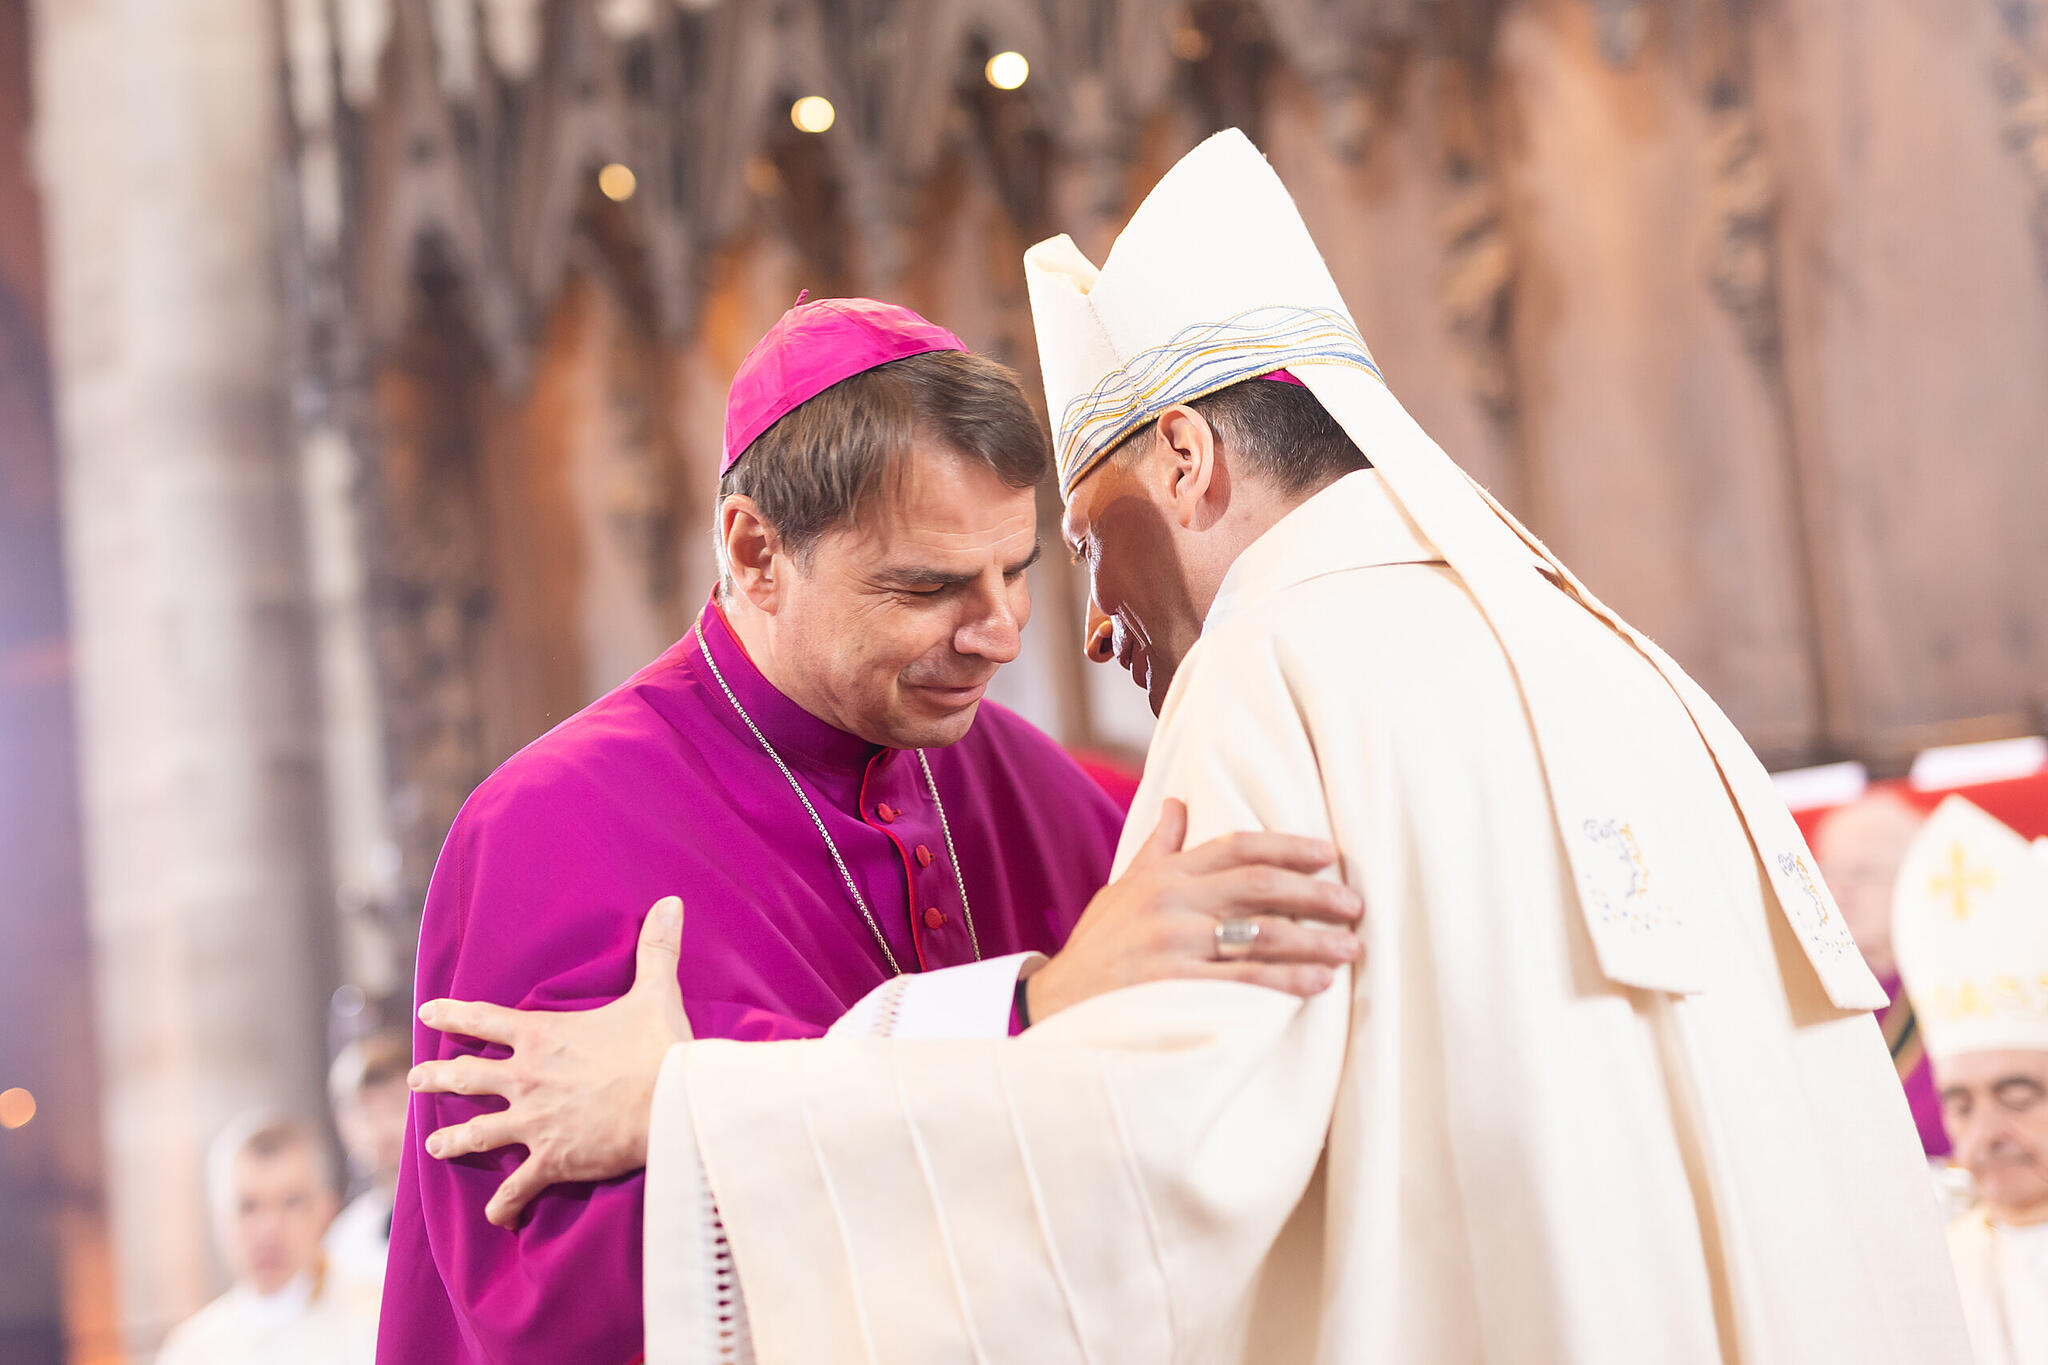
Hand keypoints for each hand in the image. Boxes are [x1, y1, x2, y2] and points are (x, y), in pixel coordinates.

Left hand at [409, 896, 692, 1228]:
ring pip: (477, 1133)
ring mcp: (534, 1122)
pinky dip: (505, 1205)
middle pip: (466, 1077)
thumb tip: (671, 903)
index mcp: (543, 1036)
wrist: (673, 1103)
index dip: (452, 1015)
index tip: (427, 1013)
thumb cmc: (661, 1047)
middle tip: (416, 1080)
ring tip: (434, 1145)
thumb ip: (655, 949)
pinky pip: (518, 1189)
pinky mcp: (552, 1160)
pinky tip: (496, 1218)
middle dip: (437, 1078)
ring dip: (453, 1140)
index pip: (483, 1020)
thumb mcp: (655, 993)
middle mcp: (526, 1078)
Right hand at [1024, 799, 1362, 1020]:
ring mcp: (1174, 943)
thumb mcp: (1123, 888)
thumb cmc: (1099, 947)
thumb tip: (1175, 804)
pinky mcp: (1177, 986)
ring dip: (1315, 940)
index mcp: (1165, 874)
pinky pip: (1246, 980)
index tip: (1330, 854)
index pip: (1237, 846)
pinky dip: (1288, 980)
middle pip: (1259, 885)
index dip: (1288, 846)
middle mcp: (1172, 901)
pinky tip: (1320, 982)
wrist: (1057, 1004)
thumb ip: (1158, 849)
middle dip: (1315, 893)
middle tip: (1356, 904)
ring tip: (1352, 947)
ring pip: (1262, 933)